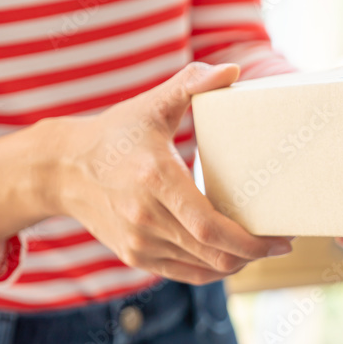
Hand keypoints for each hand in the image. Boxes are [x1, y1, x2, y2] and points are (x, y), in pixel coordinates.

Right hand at [52, 63, 292, 284]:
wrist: (61, 169)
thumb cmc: (114, 134)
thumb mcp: (152, 105)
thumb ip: (192, 84)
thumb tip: (232, 70)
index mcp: (156, 180)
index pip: (210, 227)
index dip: (250, 242)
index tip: (281, 240)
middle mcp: (146, 218)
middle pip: (213, 253)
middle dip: (254, 254)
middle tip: (281, 244)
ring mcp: (139, 242)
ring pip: (203, 268)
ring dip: (237, 263)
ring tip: (260, 248)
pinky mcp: (134, 256)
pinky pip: (185, 273)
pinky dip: (213, 269)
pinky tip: (231, 257)